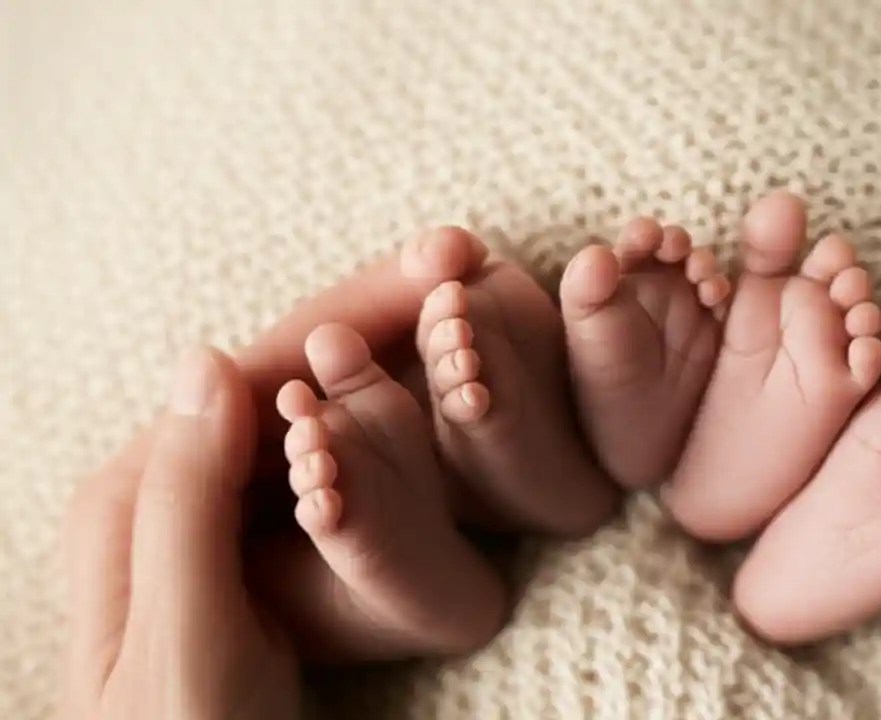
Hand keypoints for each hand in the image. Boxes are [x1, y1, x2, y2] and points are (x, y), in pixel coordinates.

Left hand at [64, 251, 439, 715]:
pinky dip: (385, 408)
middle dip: (381, 306)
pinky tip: (434, 385)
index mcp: (139, 487)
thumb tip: (213, 358)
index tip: (448, 261)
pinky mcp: (257, 535)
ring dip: (390, 344)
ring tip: (465, 302)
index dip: (360, 305)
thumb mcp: (182, 633)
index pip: (262, 363)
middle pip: (291, 365)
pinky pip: (327, 446)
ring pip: (315, 396)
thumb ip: (186, 502)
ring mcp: (220, 504)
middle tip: (467, 256)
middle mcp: (174, 477)